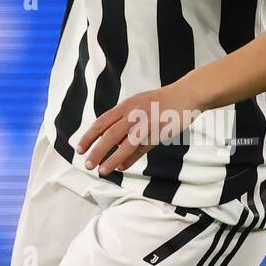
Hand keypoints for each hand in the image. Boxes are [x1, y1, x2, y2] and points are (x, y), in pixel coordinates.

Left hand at [75, 82, 201, 175]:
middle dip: (96, 151)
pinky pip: (142, 149)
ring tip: (101, 171)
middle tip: (87, 164)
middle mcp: (134, 114)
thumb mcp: (139, 105)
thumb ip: (125, 121)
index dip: (89, 136)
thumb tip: (113, 140)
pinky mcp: (159, 133)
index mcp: (126, 106)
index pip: (102, 122)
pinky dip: (130, 159)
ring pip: (125, 144)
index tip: (80, 149)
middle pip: (109, 134)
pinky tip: (121, 167)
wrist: (185, 95)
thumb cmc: (161, 102)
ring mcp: (147, 123)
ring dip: (111, 159)